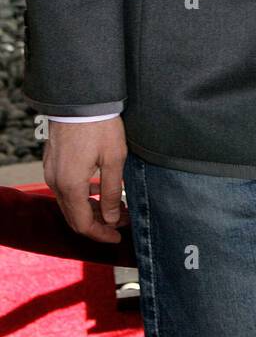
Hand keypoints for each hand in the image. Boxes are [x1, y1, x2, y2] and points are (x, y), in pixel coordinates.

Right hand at [43, 117, 129, 243]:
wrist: (80, 99)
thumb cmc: (100, 126)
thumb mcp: (114, 159)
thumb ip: (111, 192)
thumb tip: (112, 219)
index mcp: (71, 186)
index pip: (83, 224)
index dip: (101, 235)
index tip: (118, 237)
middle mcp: (56, 182)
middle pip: (74, 217)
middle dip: (98, 224)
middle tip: (122, 223)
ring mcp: (51, 172)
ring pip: (69, 203)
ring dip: (91, 210)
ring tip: (116, 208)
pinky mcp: (52, 162)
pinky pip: (65, 189)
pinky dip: (82, 197)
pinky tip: (99, 191)